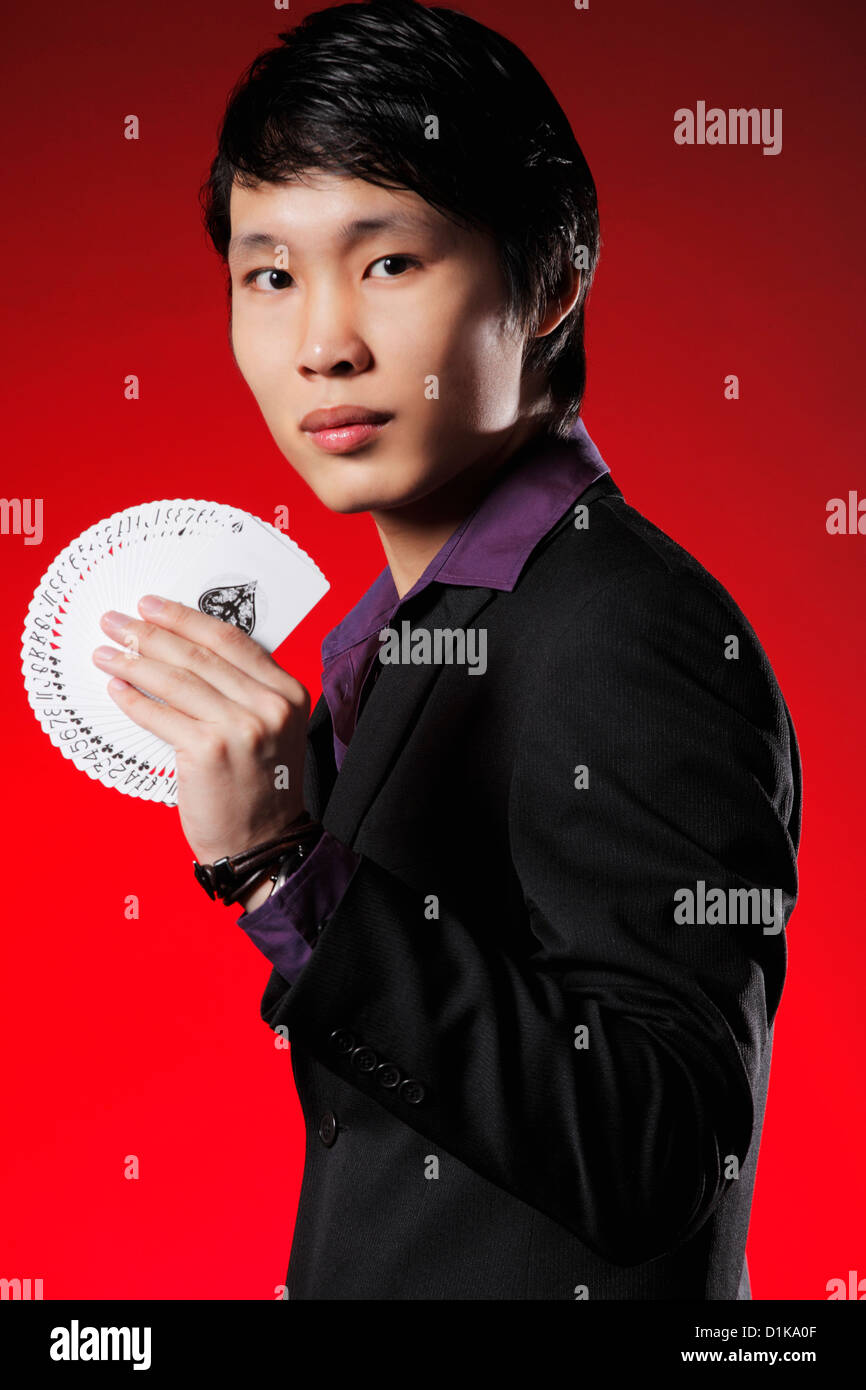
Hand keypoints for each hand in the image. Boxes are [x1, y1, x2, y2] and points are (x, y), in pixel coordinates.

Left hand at [91, 595, 310, 864]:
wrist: (263, 844)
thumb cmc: (260, 786)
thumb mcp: (272, 728)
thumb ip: (244, 690)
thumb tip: (186, 649)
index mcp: (288, 692)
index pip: (231, 640)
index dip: (186, 618)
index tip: (151, 607)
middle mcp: (269, 705)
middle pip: (198, 655)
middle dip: (150, 633)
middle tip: (116, 622)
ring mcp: (241, 728)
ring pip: (176, 680)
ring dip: (134, 662)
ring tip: (105, 653)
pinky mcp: (209, 752)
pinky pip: (161, 715)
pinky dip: (134, 700)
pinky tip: (115, 688)